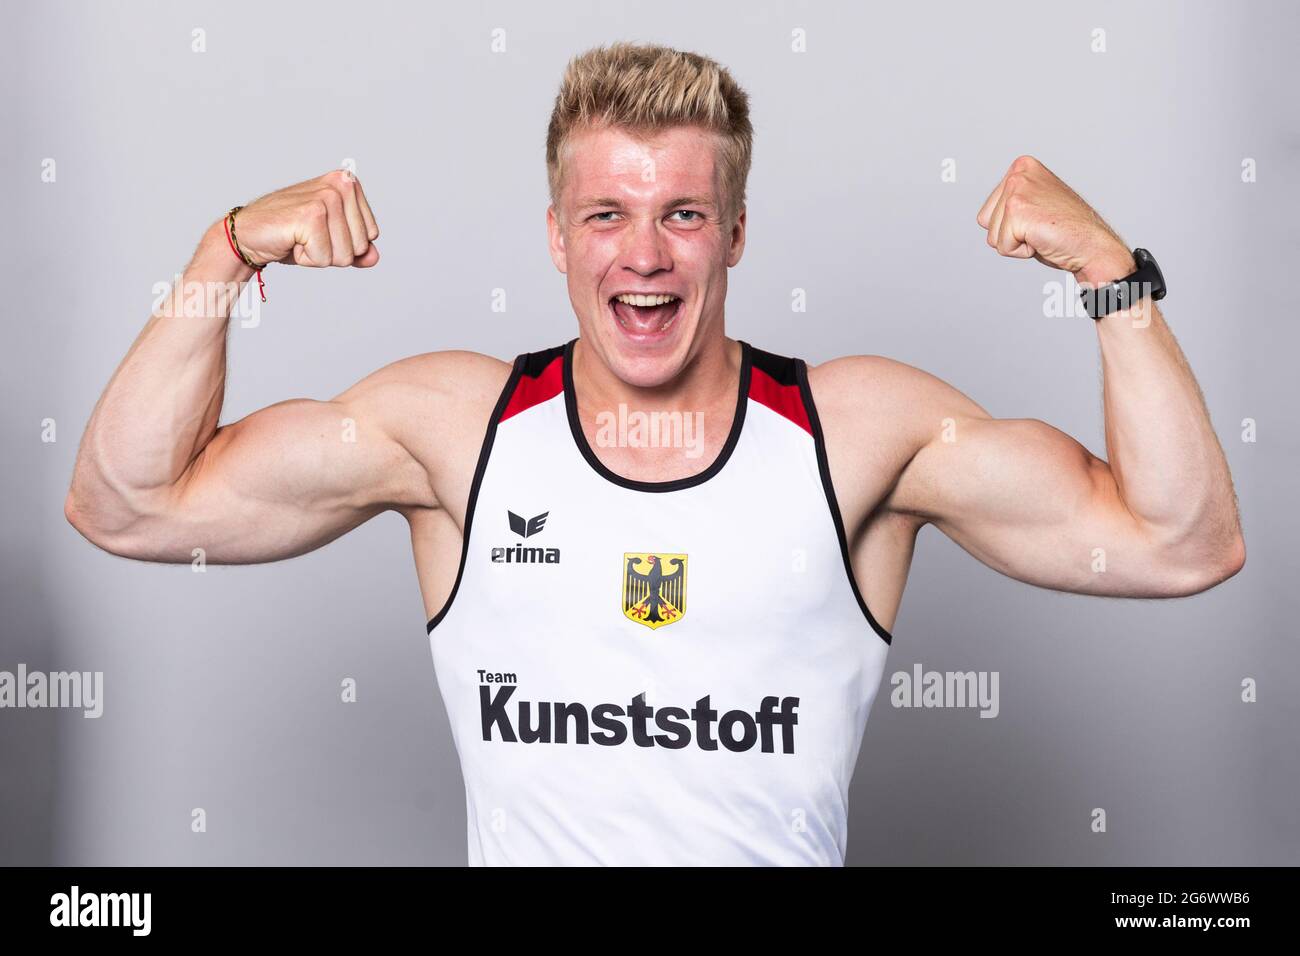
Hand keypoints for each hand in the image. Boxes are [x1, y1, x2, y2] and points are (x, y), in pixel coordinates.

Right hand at [230, 170, 380, 267]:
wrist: (249, 233)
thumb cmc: (289, 233)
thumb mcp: (330, 240)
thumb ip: (356, 248)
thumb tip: (374, 257)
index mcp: (348, 184)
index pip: (371, 235)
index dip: (345, 244)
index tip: (321, 231)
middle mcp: (340, 185)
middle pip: (361, 246)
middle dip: (333, 252)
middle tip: (307, 235)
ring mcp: (326, 198)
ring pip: (344, 255)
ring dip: (319, 255)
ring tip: (299, 237)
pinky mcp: (311, 216)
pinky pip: (324, 258)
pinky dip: (306, 258)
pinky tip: (291, 240)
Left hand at [976, 156, 1132, 285]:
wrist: (1093, 245)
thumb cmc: (1067, 229)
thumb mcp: (1034, 204)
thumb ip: (1011, 201)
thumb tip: (985, 215)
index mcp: (1022, 167)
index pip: (987, 212)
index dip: (1010, 226)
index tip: (1037, 219)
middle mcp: (1018, 172)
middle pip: (985, 222)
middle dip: (1010, 234)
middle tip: (1040, 228)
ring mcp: (1017, 190)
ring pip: (992, 235)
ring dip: (1016, 243)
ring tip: (1041, 232)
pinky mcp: (1018, 210)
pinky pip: (1003, 247)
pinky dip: (1021, 252)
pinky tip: (1042, 239)